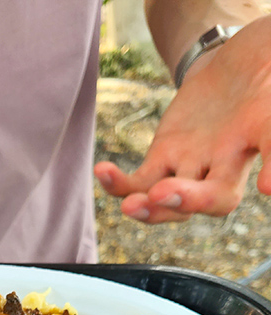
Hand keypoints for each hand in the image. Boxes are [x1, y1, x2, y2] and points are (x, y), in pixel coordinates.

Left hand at [94, 16, 270, 223]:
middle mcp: (220, 170)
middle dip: (185, 201)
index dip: (267, 177)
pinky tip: (103, 172)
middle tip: (162, 194)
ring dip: (147, 207)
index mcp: (249, 153)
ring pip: (168, 199)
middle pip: (206, 199)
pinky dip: (118, 184)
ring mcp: (189, 168)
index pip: (253, 173)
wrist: (237, 66)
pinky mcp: (162, 159)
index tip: (266, 186)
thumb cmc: (262, 79)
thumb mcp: (269, 100)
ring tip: (130, 205)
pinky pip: (138, 183)